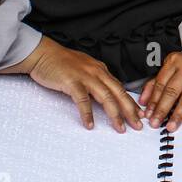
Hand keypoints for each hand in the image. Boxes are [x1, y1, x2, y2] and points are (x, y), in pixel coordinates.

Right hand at [0, 35, 142, 132]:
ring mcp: (85, 76)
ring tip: (120, 128)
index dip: (131, 102)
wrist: (42, 53)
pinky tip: (90, 125)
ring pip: (106, 97)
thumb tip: (104, 95)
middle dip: (130, 110)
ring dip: (115, 114)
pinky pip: (83, 100)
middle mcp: (97, 72)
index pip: (120, 88)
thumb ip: (95, 80)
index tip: (139, 114)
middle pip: (118, 93)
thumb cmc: (60, 63)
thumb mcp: (84, 69)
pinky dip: (87, 113)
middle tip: (138, 125)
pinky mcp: (72, 82)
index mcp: (100, 70)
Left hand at [139, 51, 181, 130]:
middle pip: (172, 91)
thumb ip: (156, 83)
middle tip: (155, 124)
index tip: (148, 115)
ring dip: (178, 114)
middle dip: (162, 109)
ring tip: (171, 126)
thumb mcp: (172, 70)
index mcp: (173, 62)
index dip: (153, 100)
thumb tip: (143, 102)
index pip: (160, 83)